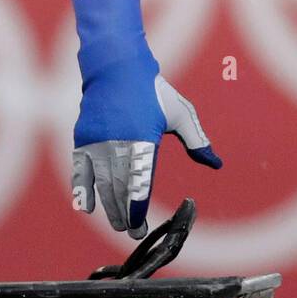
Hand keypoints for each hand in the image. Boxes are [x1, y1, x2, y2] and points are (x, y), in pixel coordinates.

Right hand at [72, 75, 220, 238]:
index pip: (140, 183)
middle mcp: (118, 143)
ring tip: (118, 223)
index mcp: (143, 139)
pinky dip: (82, 191)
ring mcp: (97, 142)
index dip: (139, 208)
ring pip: (101, 184)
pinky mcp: (83, 138)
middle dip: (125, 215)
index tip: (142, 224)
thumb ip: (196, 140)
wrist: (116, 66)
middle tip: (132, 231)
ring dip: (108, 208)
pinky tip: (87, 207)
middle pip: (120, 190)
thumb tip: (216, 163)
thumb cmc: (152, 91)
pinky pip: (80, 172)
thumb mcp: (181, 113)